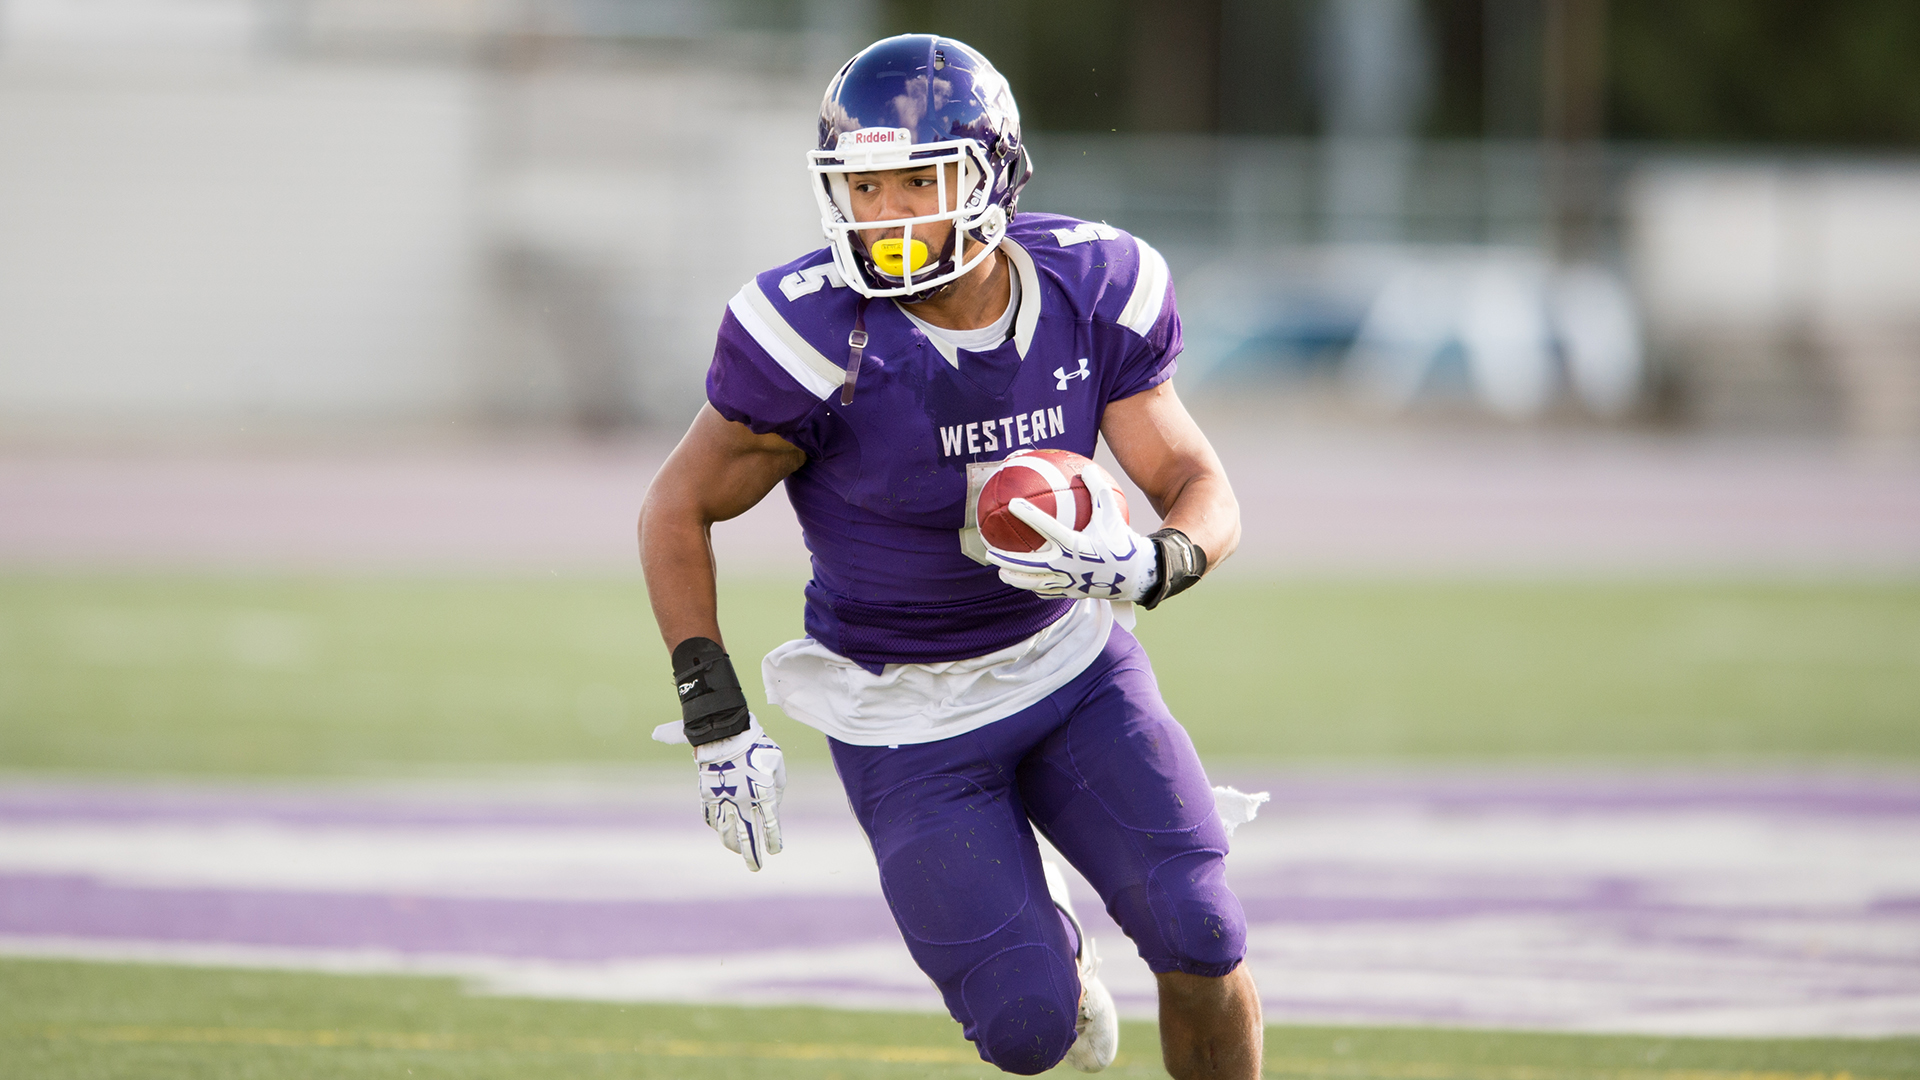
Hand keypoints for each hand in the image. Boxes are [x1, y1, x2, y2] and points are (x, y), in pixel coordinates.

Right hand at [695, 716, 785, 870]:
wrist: (725, 733)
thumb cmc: (757, 746)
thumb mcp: (776, 764)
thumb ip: (778, 787)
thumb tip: (773, 805)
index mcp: (763, 792)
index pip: (771, 823)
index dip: (773, 839)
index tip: (775, 851)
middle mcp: (743, 800)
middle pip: (747, 835)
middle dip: (751, 854)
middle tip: (755, 868)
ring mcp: (723, 799)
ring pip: (726, 831)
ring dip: (733, 845)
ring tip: (738, 852)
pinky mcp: (708, 795)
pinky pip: (711, 818)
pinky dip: (717, 826)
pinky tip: (722, 831)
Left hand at [984, 473, 1157, 601]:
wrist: (1135, 575)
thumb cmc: (1121, 540)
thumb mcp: (1112, 513)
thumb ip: (1099, 490)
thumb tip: (1086, 468)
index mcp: (1075, 545)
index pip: (1046, 528)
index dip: (1028, 515)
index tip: (1012, 504)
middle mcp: (1068, 566)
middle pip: (1029, 564)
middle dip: (1007, 559)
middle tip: (989, 551)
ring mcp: (1068, 582)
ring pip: (1034, 583)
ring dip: (1014, 578)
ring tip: (1000, 572)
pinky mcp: (1071, 593)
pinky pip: (1048, 591)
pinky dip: (1035, 587)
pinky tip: (1027, 582)